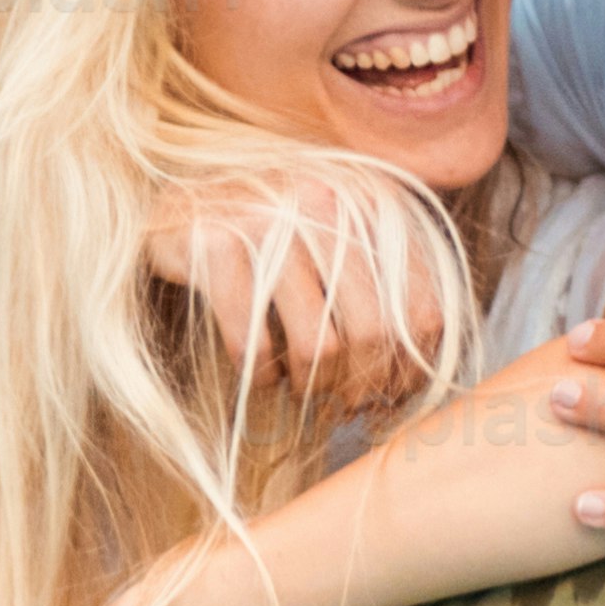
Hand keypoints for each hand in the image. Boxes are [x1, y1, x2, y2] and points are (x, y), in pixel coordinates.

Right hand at [140, 145, 452, 405]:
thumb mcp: (343, 235)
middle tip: (345, 405)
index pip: (422, 309)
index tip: (392, 395)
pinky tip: (263, 375)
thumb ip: (388, 281)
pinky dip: (262, 375)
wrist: (181, 201)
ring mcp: (267, 221)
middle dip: (361, 387)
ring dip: (312, 386)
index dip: (412, 369)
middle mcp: (327, 201)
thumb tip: (421, 374)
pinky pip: (253, 344)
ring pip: (318, 347)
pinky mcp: (215, 246)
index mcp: (373, 200)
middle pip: (373, 334)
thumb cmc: (275, 232)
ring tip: (303, 389)